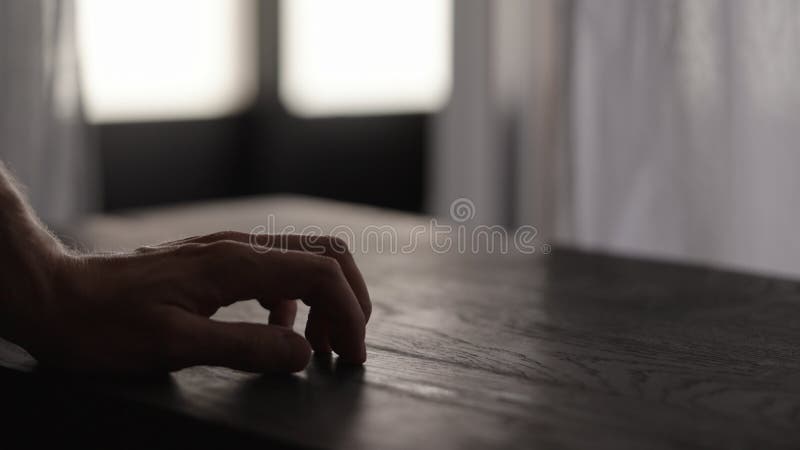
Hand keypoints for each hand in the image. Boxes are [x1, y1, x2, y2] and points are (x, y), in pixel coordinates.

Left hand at [10, 232, 370, 374]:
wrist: (56, 296)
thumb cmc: (105, 326)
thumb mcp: (174, 345)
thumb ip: (245, 347)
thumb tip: (303, 354)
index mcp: (236, 264)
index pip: (321, 273)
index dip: (349, 313)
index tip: (352, 356)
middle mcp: (239, 247)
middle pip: (324, 253)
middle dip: (349, 297)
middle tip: (349, 346)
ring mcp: (227, 251)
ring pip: (302, 259)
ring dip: (324, 299)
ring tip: (320, 346)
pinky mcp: (215, 262)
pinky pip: (274, 271)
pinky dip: (295, 300)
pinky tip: (278, 330)